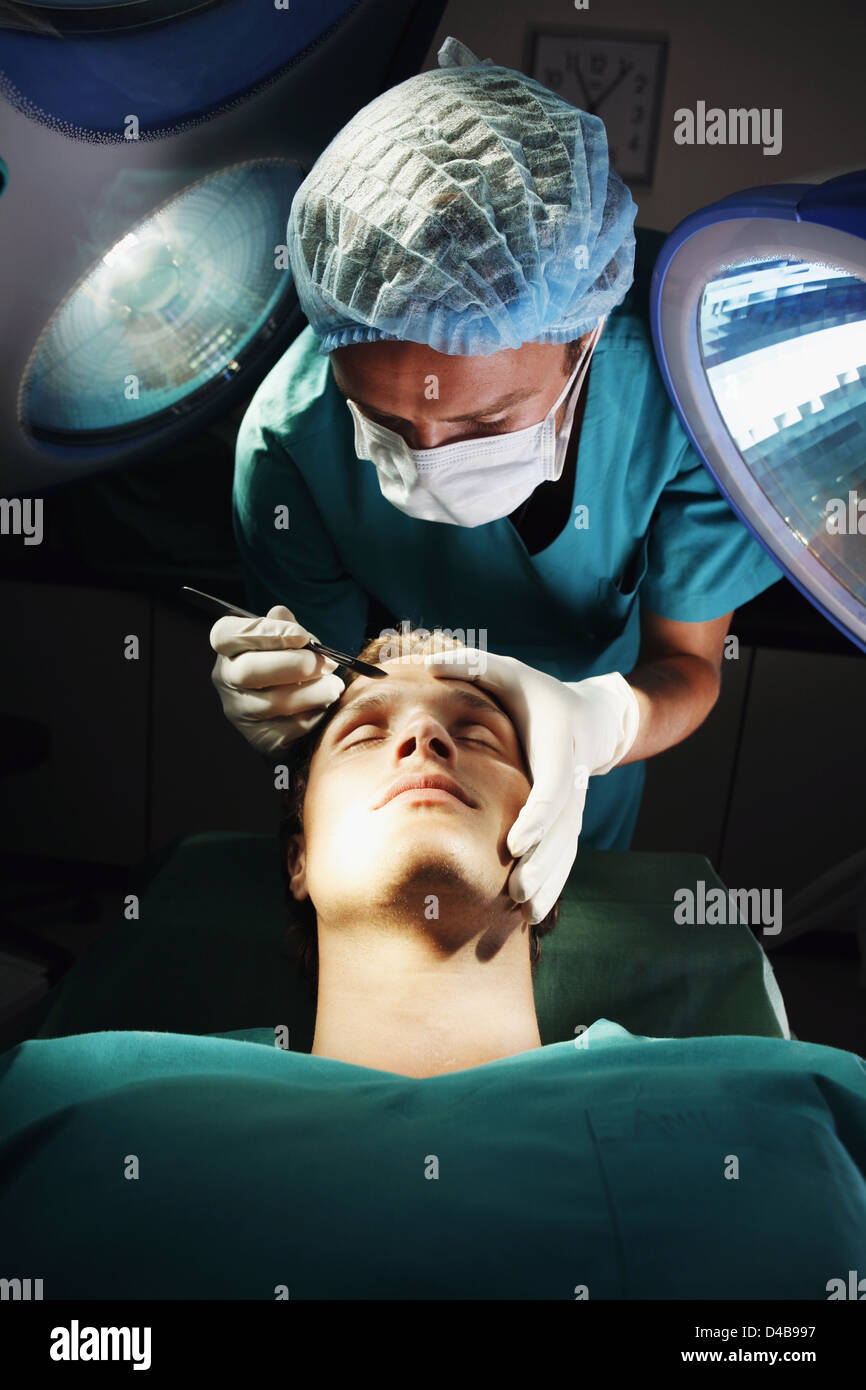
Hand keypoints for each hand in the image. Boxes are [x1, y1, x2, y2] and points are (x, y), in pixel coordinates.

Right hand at [210, 605, 344, 755]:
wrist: (291, 710)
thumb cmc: (288, 664)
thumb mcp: (285, 640)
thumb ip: (285, 626)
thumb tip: (281, 613)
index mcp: (227, 648)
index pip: (227, 635)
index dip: (266, 633)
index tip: (302, 636)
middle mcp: (226, 680)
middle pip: (250, 670)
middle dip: (296, 665)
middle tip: (327, 664)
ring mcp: (240, 711)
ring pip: (275, 702)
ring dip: (315, 692)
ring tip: (334, 686)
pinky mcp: (260, 738)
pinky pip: (291, 728)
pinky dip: (314, 715)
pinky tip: (323, 706)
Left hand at [423, 649, 639, 923]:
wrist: (589, 717)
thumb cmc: (534, 694)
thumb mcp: (506, 671)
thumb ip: (470, 666)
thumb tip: (429, 661)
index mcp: (555, 741)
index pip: (551, 784)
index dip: (538, 815)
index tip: (518, 843)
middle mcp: (570, 776)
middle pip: (561, 827)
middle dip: (541, 861)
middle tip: (516, 889)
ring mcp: (575, 803)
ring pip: (566, 848)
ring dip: (549, 880)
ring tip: (526, 910)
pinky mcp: (572, 821)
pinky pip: (566, 856)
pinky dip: (553, 883)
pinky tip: (534, 912)